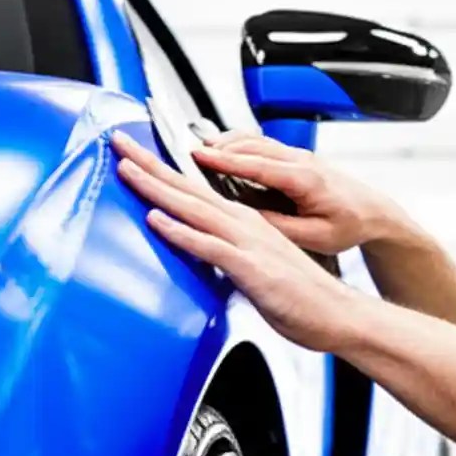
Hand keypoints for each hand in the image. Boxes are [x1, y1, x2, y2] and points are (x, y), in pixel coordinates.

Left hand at [111, 130, 365, 350]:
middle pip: (187, 187)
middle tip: (117, 141)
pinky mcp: (250, 267)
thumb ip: (227, 252)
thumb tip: (204, 249)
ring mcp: (246, 242)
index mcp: (242, 221)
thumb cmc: (300, 294)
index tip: (132, 153)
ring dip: (158, 187)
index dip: (160, 169)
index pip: (192, 188)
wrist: (338, 314)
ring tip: (127, 169)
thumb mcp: (255, 265)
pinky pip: (209, 246)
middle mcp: (242, 223)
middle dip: (149, 164)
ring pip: (193, 207)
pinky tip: (158, 220)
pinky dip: (182, 232)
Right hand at [190, 131, 406, 254]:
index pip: (256, 164)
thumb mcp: (315, 236)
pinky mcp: (297, 159)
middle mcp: (300, 161)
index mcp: (303, 179)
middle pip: (251, 146)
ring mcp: (299, 157)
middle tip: (188, 150)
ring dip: (228, 143)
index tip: (198, 155)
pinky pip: (263, 146)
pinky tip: (226, 150)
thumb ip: (280, 228)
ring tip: (201, 148)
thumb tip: (247, 220)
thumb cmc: (350, 225)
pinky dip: (241, 145)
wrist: (375, 213)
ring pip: (256, 141)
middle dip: (217, 146)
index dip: (224, 159)